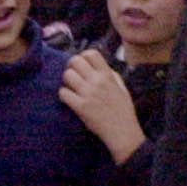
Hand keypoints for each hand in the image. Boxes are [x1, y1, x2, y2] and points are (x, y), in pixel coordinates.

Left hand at [59, 49, 146, 163]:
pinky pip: (63, 93)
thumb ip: (111, 75)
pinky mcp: (80, 107)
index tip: (83, 65)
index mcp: (108, 75)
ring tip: (71, 88)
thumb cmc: (123, 111)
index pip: (91, 53)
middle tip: (73, 75)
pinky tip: (69, 99)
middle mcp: (97, 81)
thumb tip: (97, 67)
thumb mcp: (122, 88)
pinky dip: (63, 95)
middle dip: (71, 66)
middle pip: (75, 61)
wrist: (122, 132)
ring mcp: (88, 94)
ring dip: (66, 81)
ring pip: (67, 75)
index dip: (83, 56)